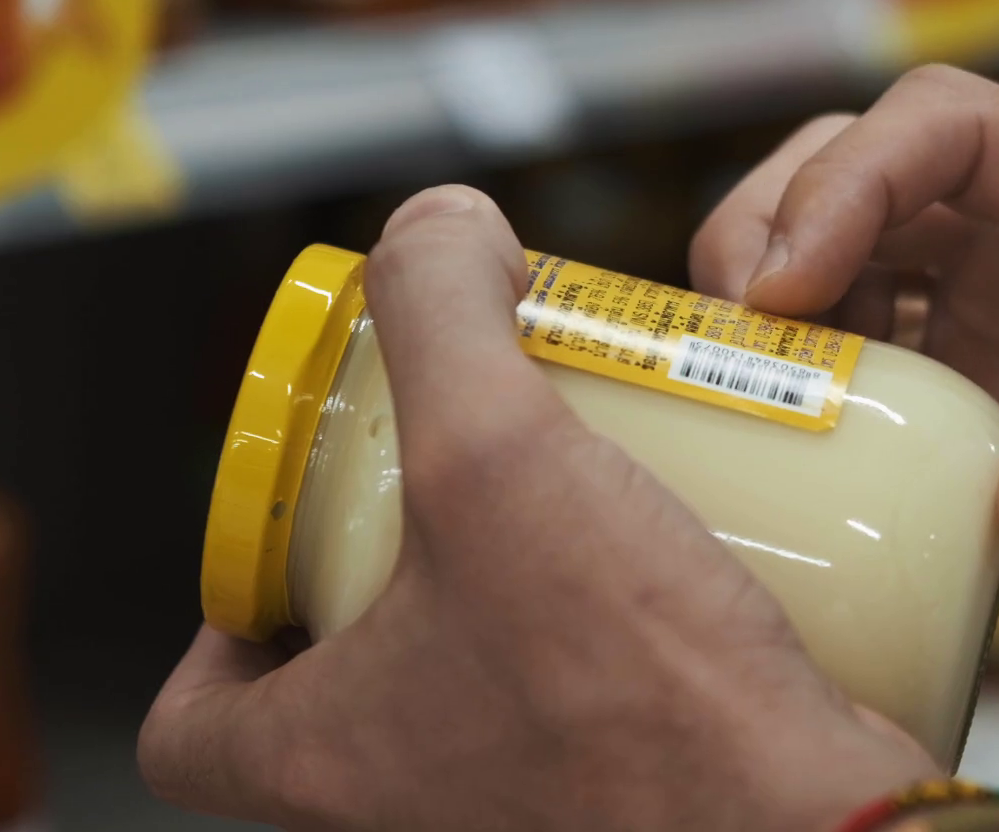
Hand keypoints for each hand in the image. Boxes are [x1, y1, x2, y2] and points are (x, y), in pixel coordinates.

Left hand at [140, 187, 934, 830]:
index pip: (190, 730)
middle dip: (395, 563)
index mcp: (327, 762)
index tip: (286, 541)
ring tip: (574, 479)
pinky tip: (678, 547)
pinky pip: (589, 709)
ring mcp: (524, 814)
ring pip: (475, 690)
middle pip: (348, 684)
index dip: (216, 626)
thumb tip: (436, 227)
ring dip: (509, 587)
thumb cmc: (638, 697)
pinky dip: (612, 634)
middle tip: (454, 469)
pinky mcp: (629, 801)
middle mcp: (412, 809)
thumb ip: (445, 315)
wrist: (809, 830)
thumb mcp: (499, 458)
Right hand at [693, 66, 998, 665]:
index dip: (850, 178)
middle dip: (776, 224)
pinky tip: (800, 449)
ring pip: (849, 258)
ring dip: (777, 305)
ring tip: (749, 392)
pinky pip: (871, 366)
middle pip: (866, 169)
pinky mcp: (991, 401)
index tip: (786, 284)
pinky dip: (815, 391)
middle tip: (737, 335)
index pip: (951, 124)